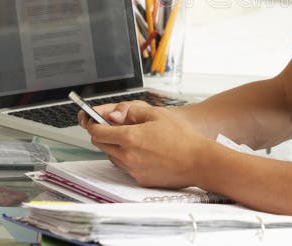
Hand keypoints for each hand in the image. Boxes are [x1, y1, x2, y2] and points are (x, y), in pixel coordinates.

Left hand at [82, 103, 209, 188]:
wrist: (198, 161)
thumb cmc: (182, 137)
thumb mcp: (158, 114)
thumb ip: (133, 112)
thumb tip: (115, 115)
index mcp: (129, 138)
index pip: (98, 132)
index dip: (93, 124)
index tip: (93, 121)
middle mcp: (127, 156)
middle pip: (101, 145)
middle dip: (103, 135)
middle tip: (111, 127)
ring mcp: (133, 170)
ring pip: (112, 157)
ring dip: (115, 147)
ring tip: (132, 138)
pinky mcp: (140, 179)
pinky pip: (126, 167)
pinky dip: (128, 159)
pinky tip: (143, 151)